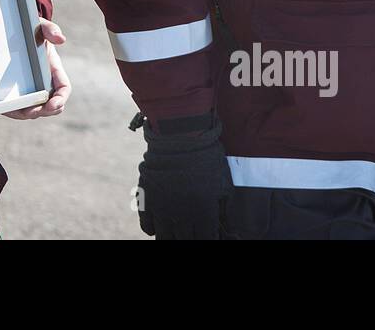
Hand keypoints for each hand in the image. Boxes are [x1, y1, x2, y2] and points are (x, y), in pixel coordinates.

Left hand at [5, 19, 69, 118]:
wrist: (15, 34)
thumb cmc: (31, 31)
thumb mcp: (40, 27)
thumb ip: (50, 29)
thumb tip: (60, 39)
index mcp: (54, 70)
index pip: (63, 89)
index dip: (60, 99)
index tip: (53, 104)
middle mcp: (46, 83)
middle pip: (52, 106)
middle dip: (44, 111)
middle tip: (32, 110)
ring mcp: (33, 89)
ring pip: (36, 110)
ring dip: (29, 114)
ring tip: (19, 111)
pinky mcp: (20, 93)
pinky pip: (20, 108)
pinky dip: (16, 111)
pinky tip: (8, 110)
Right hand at [136, 113, 232, 239]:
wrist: (180, 135)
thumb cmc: (207, 156)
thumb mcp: (223, 182)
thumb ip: (223, 206)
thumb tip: (227, 224)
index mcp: (204, 211)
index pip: (206, 239)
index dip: (209, 238)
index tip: (209, 234)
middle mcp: (182, 214)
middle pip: (185, 240)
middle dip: (191, 237)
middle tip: (193, 232)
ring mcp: (162, 207)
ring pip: (165, 237)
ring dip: (172, 236)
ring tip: (177, 232)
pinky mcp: (147, 198)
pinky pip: (147, 225)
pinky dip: (153, 229)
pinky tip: (159, 226)